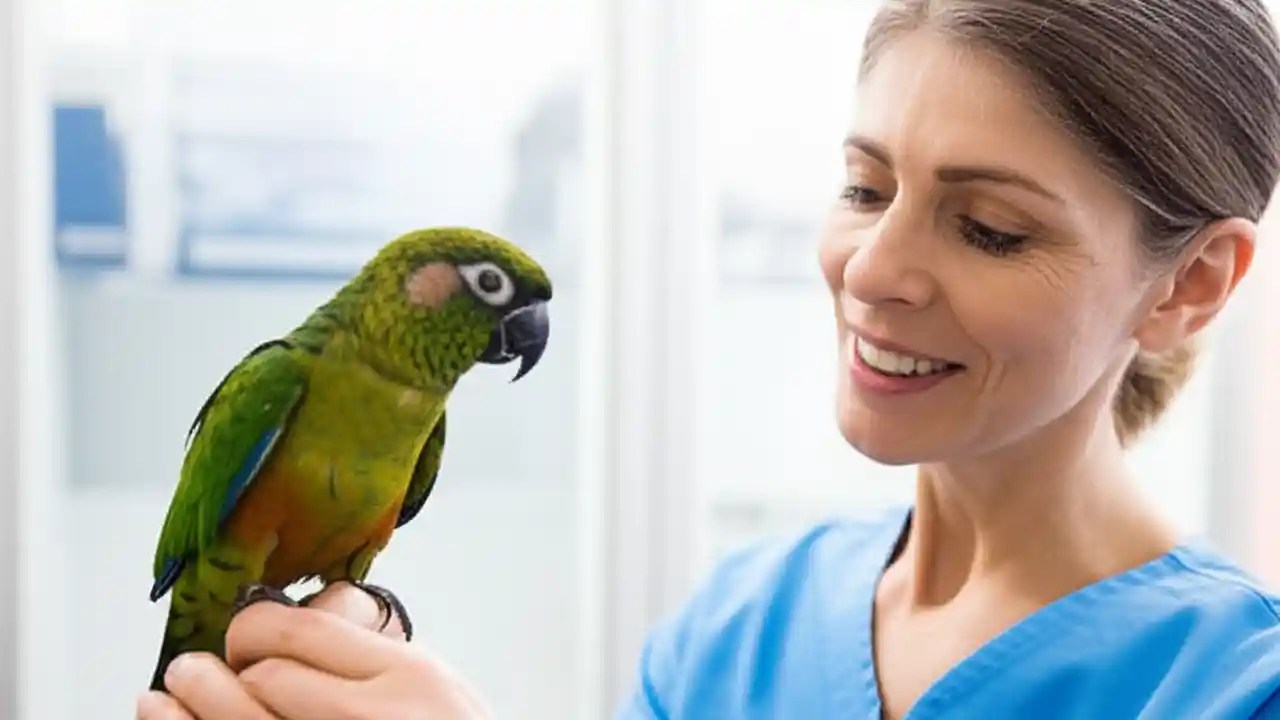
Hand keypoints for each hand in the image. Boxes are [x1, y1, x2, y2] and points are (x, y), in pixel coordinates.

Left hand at [135, 582, 491, 719]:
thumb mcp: (434, 688)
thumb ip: (374, 660)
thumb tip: (293, 628)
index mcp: (405, 679)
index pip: (301, 633)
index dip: (254, 629)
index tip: (244, 638)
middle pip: (258, 678)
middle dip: (210, 669)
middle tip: (189, 667)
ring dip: (184, 704)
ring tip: (167, 692)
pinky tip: (164, 718)